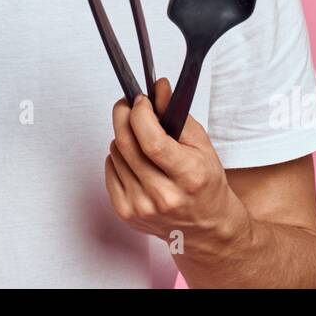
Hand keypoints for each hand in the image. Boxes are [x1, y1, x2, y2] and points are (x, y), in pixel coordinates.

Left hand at [104, 77, 250, 249]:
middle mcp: (163, 196)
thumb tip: (159, 87)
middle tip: (128, 105)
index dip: (141, 114)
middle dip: (124, 115)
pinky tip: (134, 160)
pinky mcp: (125, 212)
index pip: (152, 140)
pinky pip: (109, 170)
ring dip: (123, 137)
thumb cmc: (205, 184)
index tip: (141, 100)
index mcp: (188, 177)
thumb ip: (177, 114)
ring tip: (140, 139)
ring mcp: (141, 207)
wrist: (205, 228)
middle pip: (126, 144)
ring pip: (115, 153)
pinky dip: (117, 158)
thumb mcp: (201, 145)